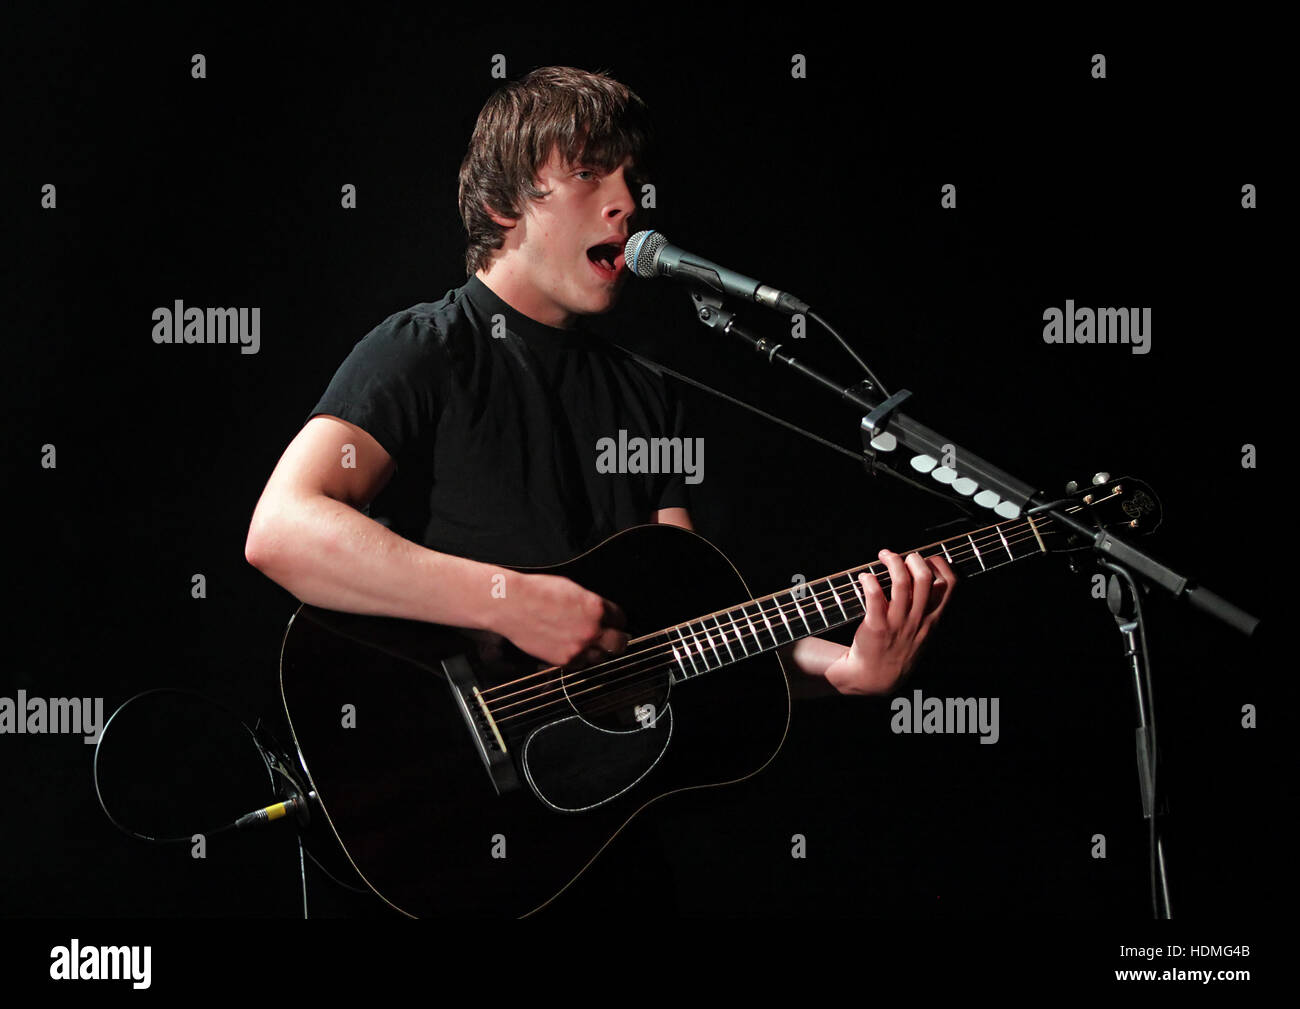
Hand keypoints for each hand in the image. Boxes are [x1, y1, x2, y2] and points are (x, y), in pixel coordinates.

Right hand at [490, 571, 627, 668]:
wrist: (512, 604)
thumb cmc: (538, 592)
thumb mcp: (573, 590)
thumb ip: (592, 604)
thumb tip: (603, 615)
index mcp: (596, 608)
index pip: (621, 619)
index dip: (616, 620)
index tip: (613, 622)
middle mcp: (591, 630)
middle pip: (619, 643)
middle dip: (618, 639)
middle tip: (613, 638)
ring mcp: (578, 647)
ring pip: (602, 658)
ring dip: (599, 651)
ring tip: (589, 644)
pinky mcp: (563, 660)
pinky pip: (581, 665)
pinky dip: (580, 659)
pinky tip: (574, 649)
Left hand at [823, 549, 955, 695]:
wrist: (876, 678)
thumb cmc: (899, 650)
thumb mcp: (924, 634)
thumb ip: (929, 610)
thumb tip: (926, 577)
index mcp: (933, 619)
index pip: (950, 585)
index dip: (940, 565)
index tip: (927, 559)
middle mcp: (918, 619)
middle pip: (925, 578)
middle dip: (914, 559)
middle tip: (903, 557)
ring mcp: (898, 622)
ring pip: (901, 582)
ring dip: (892, 562)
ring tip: (884, 556)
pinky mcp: (876, 625)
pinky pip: (875, 595)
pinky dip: (869, 580)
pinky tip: (865, 577)